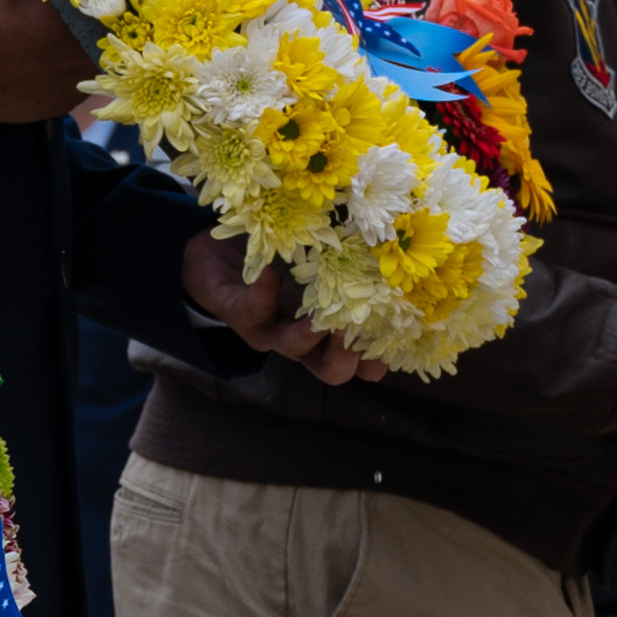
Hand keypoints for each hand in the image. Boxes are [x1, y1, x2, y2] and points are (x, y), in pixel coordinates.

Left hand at [182, 229, 388, 385]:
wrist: (217, 249)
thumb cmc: (276, 253)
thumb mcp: (317, 258)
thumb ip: (349, 260)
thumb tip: (392, 246)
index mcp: (324, 331)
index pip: (360, 359)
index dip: (380, 357)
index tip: (399, 339)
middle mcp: (298, 339)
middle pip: (332, 370)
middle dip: (349, 353)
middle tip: (360, 324)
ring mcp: (267, 330)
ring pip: (294, 346)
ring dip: (311, 330)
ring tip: (323, 307)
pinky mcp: (236, 312)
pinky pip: (253, 309)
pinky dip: (264, 291)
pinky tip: (272, 272)